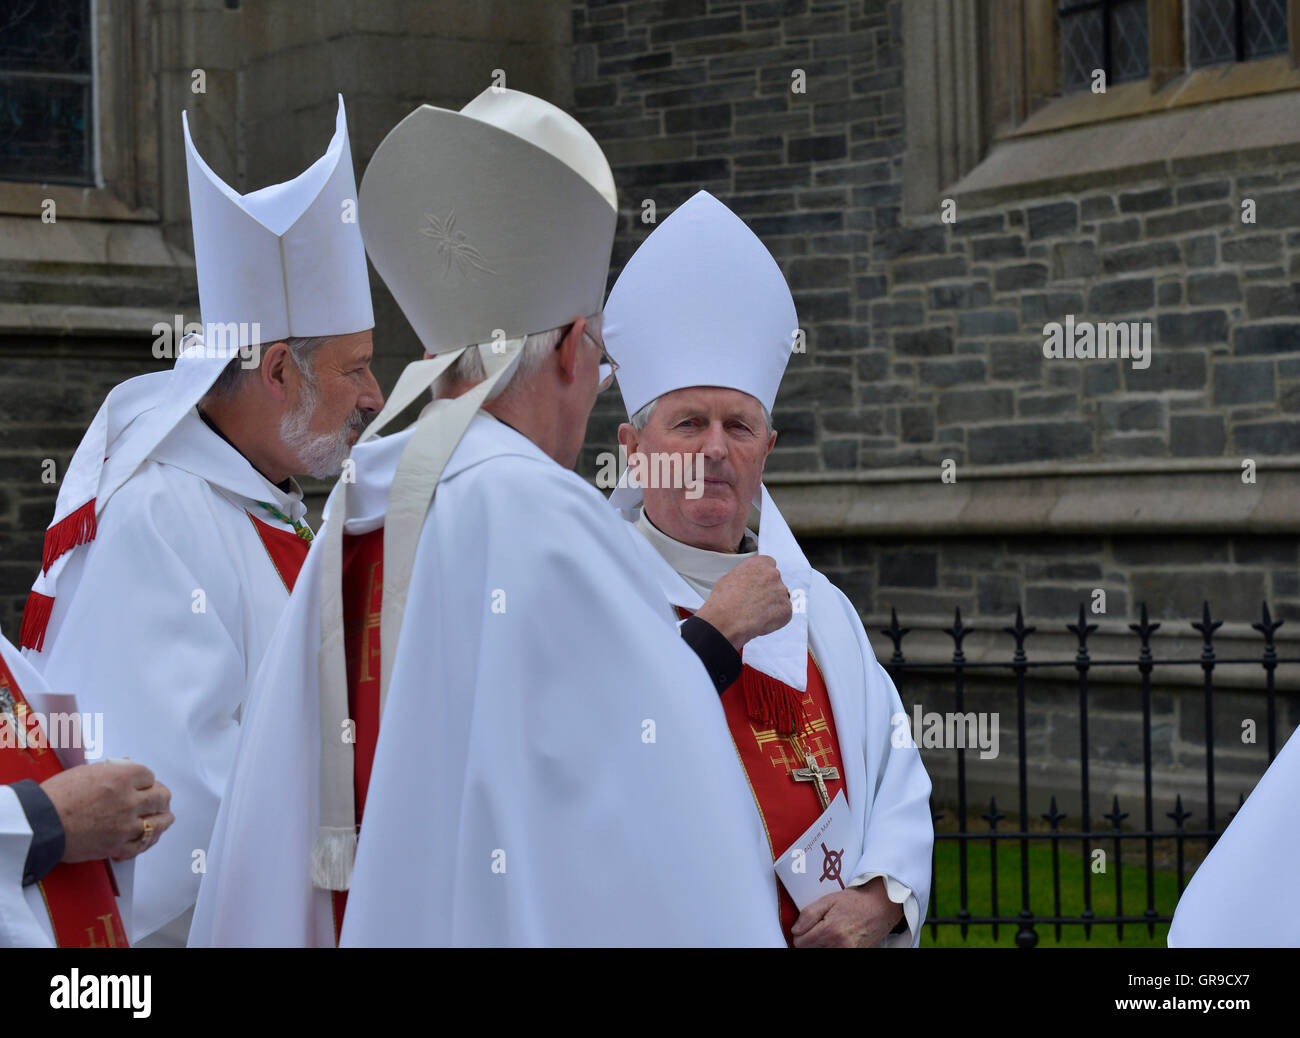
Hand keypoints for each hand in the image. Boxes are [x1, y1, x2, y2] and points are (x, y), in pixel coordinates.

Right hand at [40, 761, 173, 862]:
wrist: (41, 823)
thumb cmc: (58, 795)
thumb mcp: (87, 771)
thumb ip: (113, 770)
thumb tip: (127, 766)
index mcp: (122, 777)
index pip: (149, 776)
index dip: (148, 780)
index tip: (146, 784)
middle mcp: (129, 800)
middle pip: (161, 797)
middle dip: (162, 797)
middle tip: (161, 799)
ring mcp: (125, 825)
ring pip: (158, 822)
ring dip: (163, 819)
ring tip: (165, 818)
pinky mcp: (117, 846)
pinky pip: (142, 845)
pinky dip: (148, 841)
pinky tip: (149, 838)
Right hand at [695, 555, 791, 651]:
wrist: (727, 619)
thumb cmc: (724, 600)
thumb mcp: (730, 577)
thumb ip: (746, 576)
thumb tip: (748, 581)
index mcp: (760, 563)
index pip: (769, 565)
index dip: (763, 578)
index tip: (759, 585)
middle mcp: (773, 574)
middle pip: (776, 583)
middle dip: (768, 592)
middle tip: (755, 602)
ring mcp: (781, 592)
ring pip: (780, 599)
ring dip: (772, 606)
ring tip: (754, 614)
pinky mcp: (786, 609)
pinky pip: (783, 614)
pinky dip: (775, 619)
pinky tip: (760, 620)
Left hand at [790, 877, 904, 947]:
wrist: (880, 908)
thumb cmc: (855, 902)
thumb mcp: (829, 900)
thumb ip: (809, 914)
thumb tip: (795, 930)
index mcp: (830, 930)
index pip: (800, 943)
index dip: (800, 934)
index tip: (806, 928)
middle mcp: (839, 946)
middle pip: (809, 951)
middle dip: (809, 941)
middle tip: (818, 929)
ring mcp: (848, 952)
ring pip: (820, 953)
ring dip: (820, 946)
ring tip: (828, 934)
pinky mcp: (854, 955)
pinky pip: (834, 954)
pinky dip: (831, 948)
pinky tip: (836, 940)